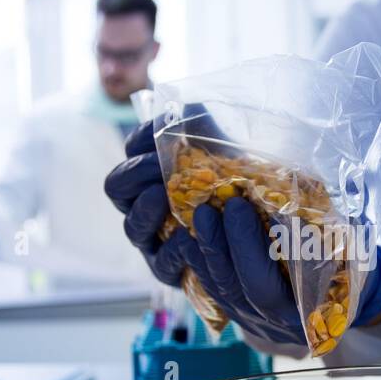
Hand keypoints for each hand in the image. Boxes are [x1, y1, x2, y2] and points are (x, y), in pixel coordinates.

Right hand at [103, 106, 230, 287]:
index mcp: (152, 174)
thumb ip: (200, 124)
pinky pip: (162, 262)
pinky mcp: (169, 270)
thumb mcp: (221, 148)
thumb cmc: (237, 183)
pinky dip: (173, 249)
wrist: (263, 234)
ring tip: (163, 196)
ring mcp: (153, 240)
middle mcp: (144, 206)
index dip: (141, 138)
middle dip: (135, 173)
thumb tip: (182, 108)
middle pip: (117, 186)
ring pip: (132, 226)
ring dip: (145, 210)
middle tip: (158, 167)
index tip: (163, 131)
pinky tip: (189, 237)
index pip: (131, 150)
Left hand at [186, 201, 380, 345]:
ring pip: (221, 292)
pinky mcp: (241, 316)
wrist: (346, 296)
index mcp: (309, 312)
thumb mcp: (349, 244)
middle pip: (238, 289)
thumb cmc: (350, 263)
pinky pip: (213, 293)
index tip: (238, 205)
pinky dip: (200, 265)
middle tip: (208, 208)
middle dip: (219, 246)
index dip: (247, 245)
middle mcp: (278, 325)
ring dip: (204, 253)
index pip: (267, 284)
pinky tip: (188, 238)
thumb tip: (294, 182)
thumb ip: (324, 223)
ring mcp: (257, 324)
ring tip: (196, 217)